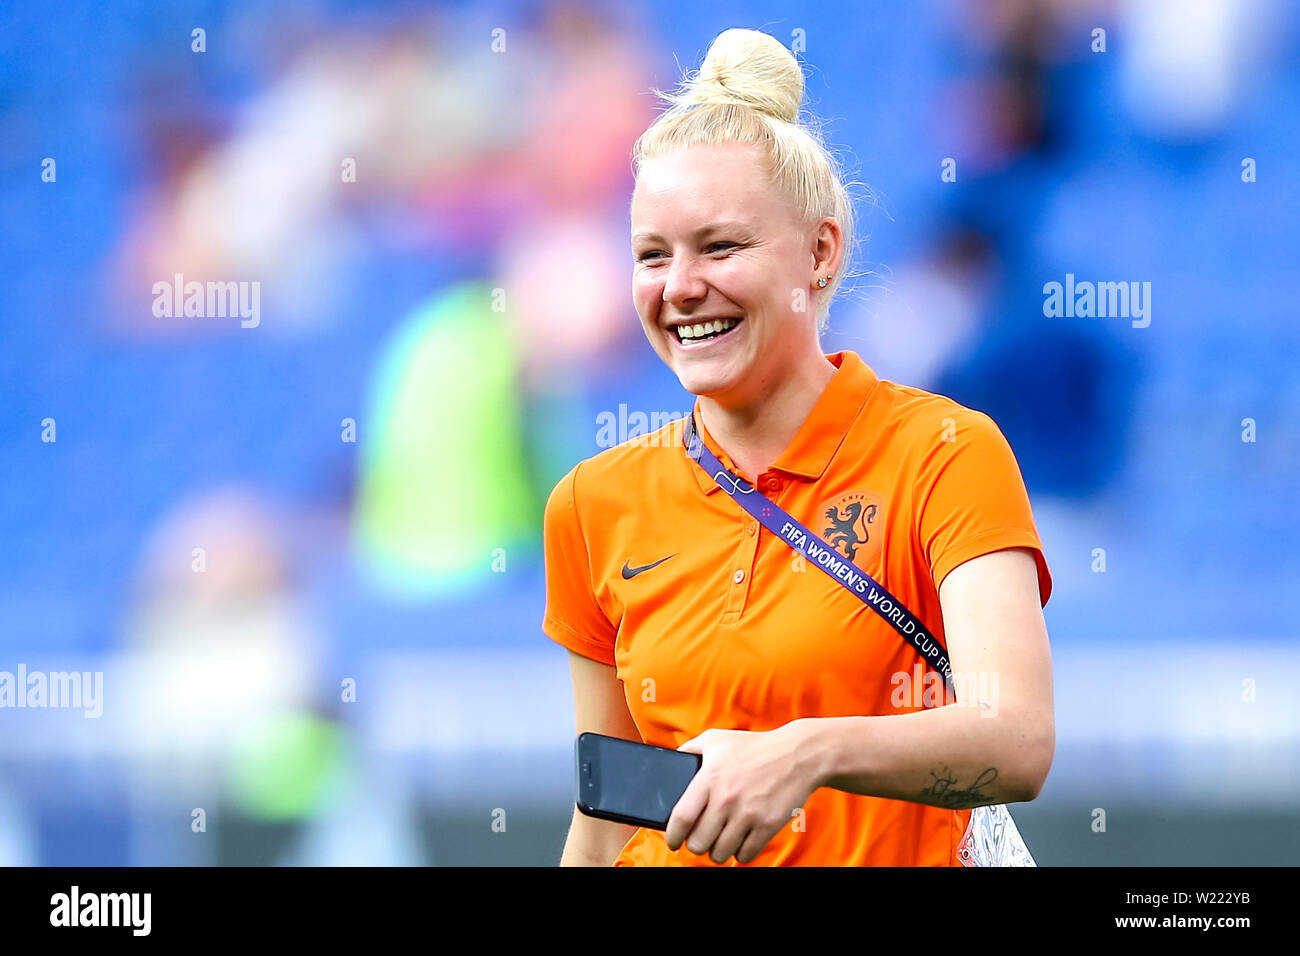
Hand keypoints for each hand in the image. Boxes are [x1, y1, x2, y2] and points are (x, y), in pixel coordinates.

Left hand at [664, 722, 822, 864]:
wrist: (797, 755)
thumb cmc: (754, 747)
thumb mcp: (716, 739)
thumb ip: (689, 749)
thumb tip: (671, 762)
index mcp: (709, 778)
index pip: (681, 818)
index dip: (673, 836)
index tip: (673, 841)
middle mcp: (726, 799)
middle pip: (699, 842)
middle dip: (696, 844)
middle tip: (700, 838)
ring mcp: (748, 815)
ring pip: (721, 853)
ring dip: (718, 851)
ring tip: (720, 841)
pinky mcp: (767, 826)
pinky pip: (745, 855)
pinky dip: (740, 852)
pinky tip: (740, 841)